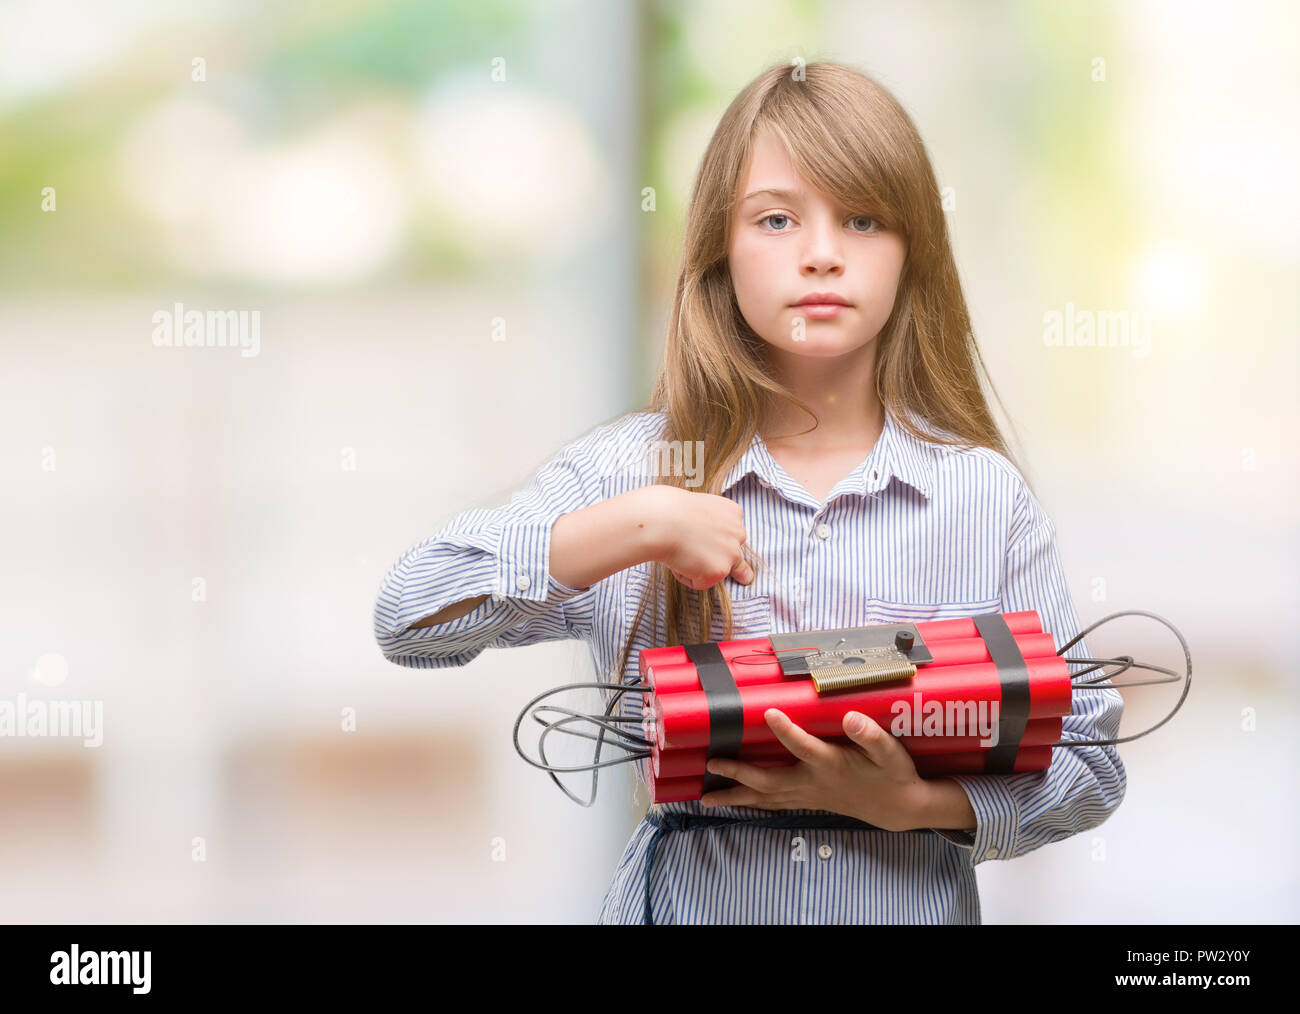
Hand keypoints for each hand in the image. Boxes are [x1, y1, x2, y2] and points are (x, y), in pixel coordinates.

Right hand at [642, 485, 753, 590]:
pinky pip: (699, 582)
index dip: (704, 536)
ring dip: (694, 564)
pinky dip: (684, 575)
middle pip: (726, 555)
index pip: (725, 535)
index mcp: (734, 513)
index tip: (692, 529)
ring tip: (682, 546)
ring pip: (713, 570)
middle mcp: (739, 533)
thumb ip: (713, 527)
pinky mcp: (720, 571)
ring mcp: (732, 553)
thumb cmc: (669, 512)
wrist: (660, 519)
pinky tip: (678, 557)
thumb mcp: (700, 509)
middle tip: (688, 541)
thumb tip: (736, 564)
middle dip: (709, 554)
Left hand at [698, 709, 933, 831]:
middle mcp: (814, 783)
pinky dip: (751, 803)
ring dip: (736, 797)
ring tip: (706, 798)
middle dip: (740, 774)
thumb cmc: (894, 775)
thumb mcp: (890, 754)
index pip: (804, 747)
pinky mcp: (808, 800)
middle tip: (712, 765)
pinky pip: (773, 804)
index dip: (787, 731)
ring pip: (767, 798)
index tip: (769, 712)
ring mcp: (808, 795)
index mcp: (832, 765)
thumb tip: (852, 719)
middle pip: (770, 781)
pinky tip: (733, 801)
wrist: (898, 808)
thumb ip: (871, 737)